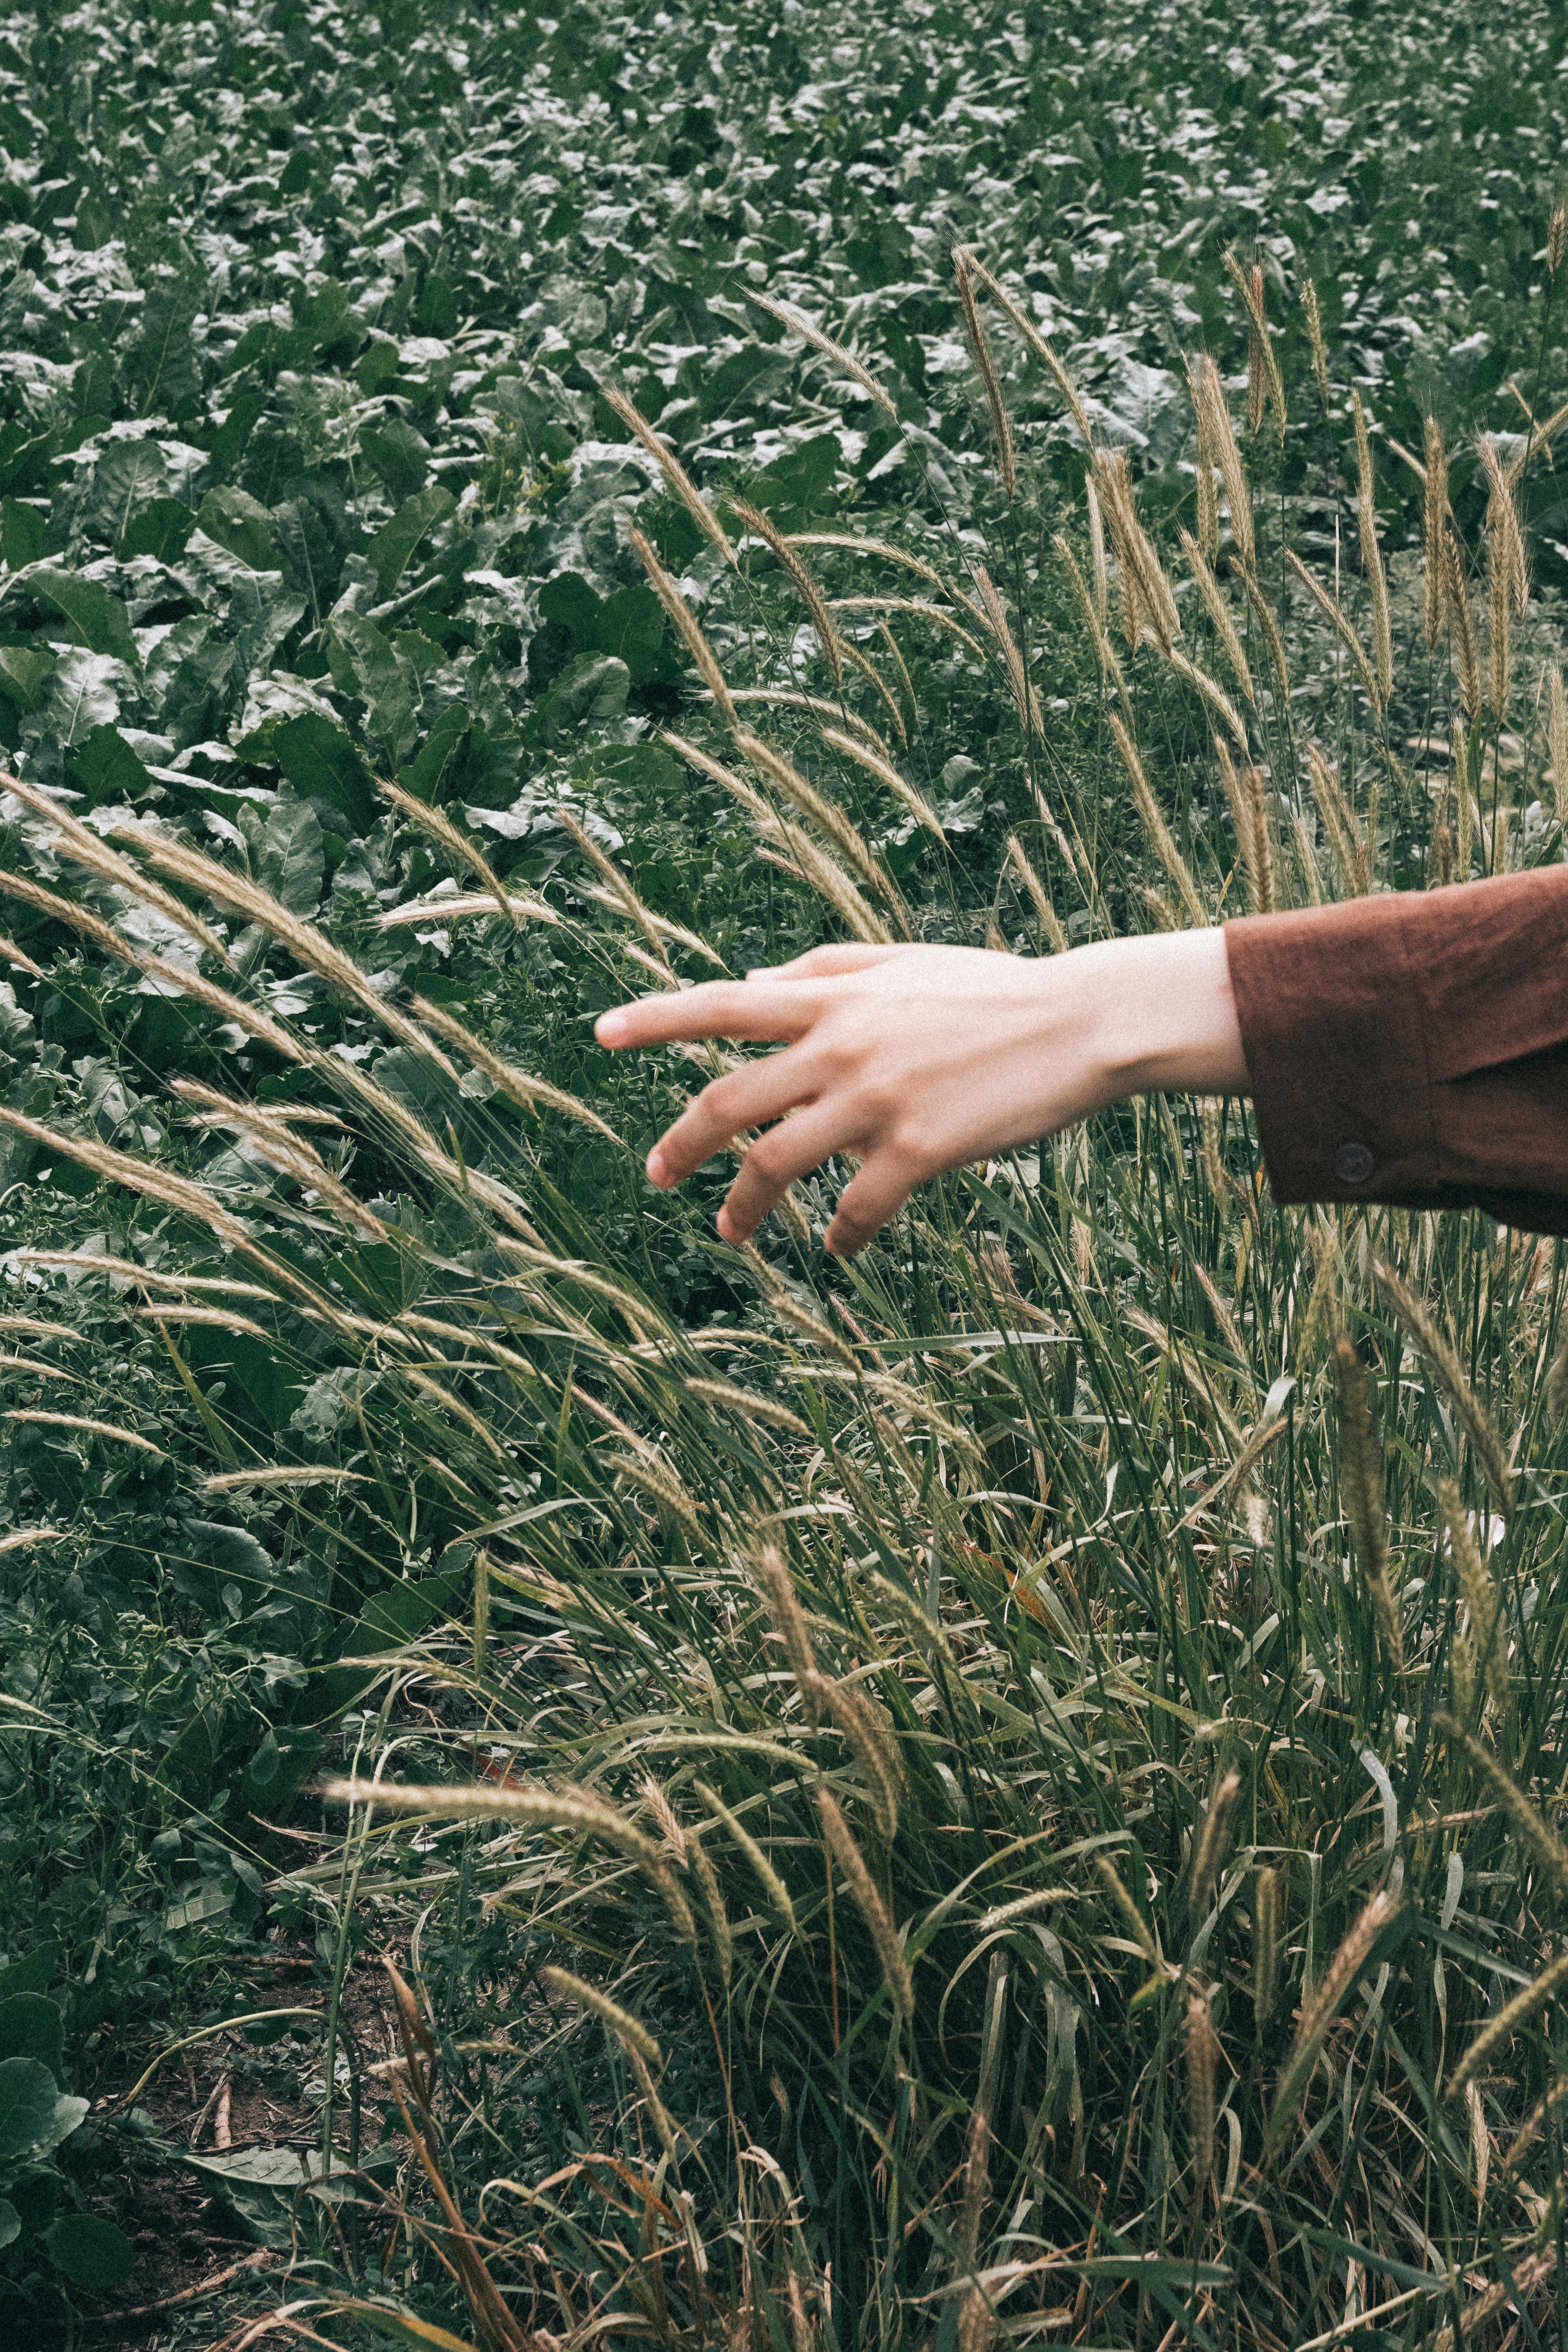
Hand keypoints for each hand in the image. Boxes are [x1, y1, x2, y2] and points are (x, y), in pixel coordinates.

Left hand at [595, 932, 1248, 1255]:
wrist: (1081, 1021)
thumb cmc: (993, 990)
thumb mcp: (903, 962)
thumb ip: (824, 968)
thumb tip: (753, 978)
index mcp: (834, 996)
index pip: (722, 1003)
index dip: (655, 1017)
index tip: (601, 1032)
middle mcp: (842, 1046)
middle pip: (728, 1101)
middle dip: (681, 1145)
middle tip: (657, 1177)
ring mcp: (878, 1100)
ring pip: (777, 1163)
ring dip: (744, 1205)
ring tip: (731, 1232)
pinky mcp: (920, 1148)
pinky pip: (857, 1207)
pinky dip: (841, 1234)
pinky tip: (838, 1246)